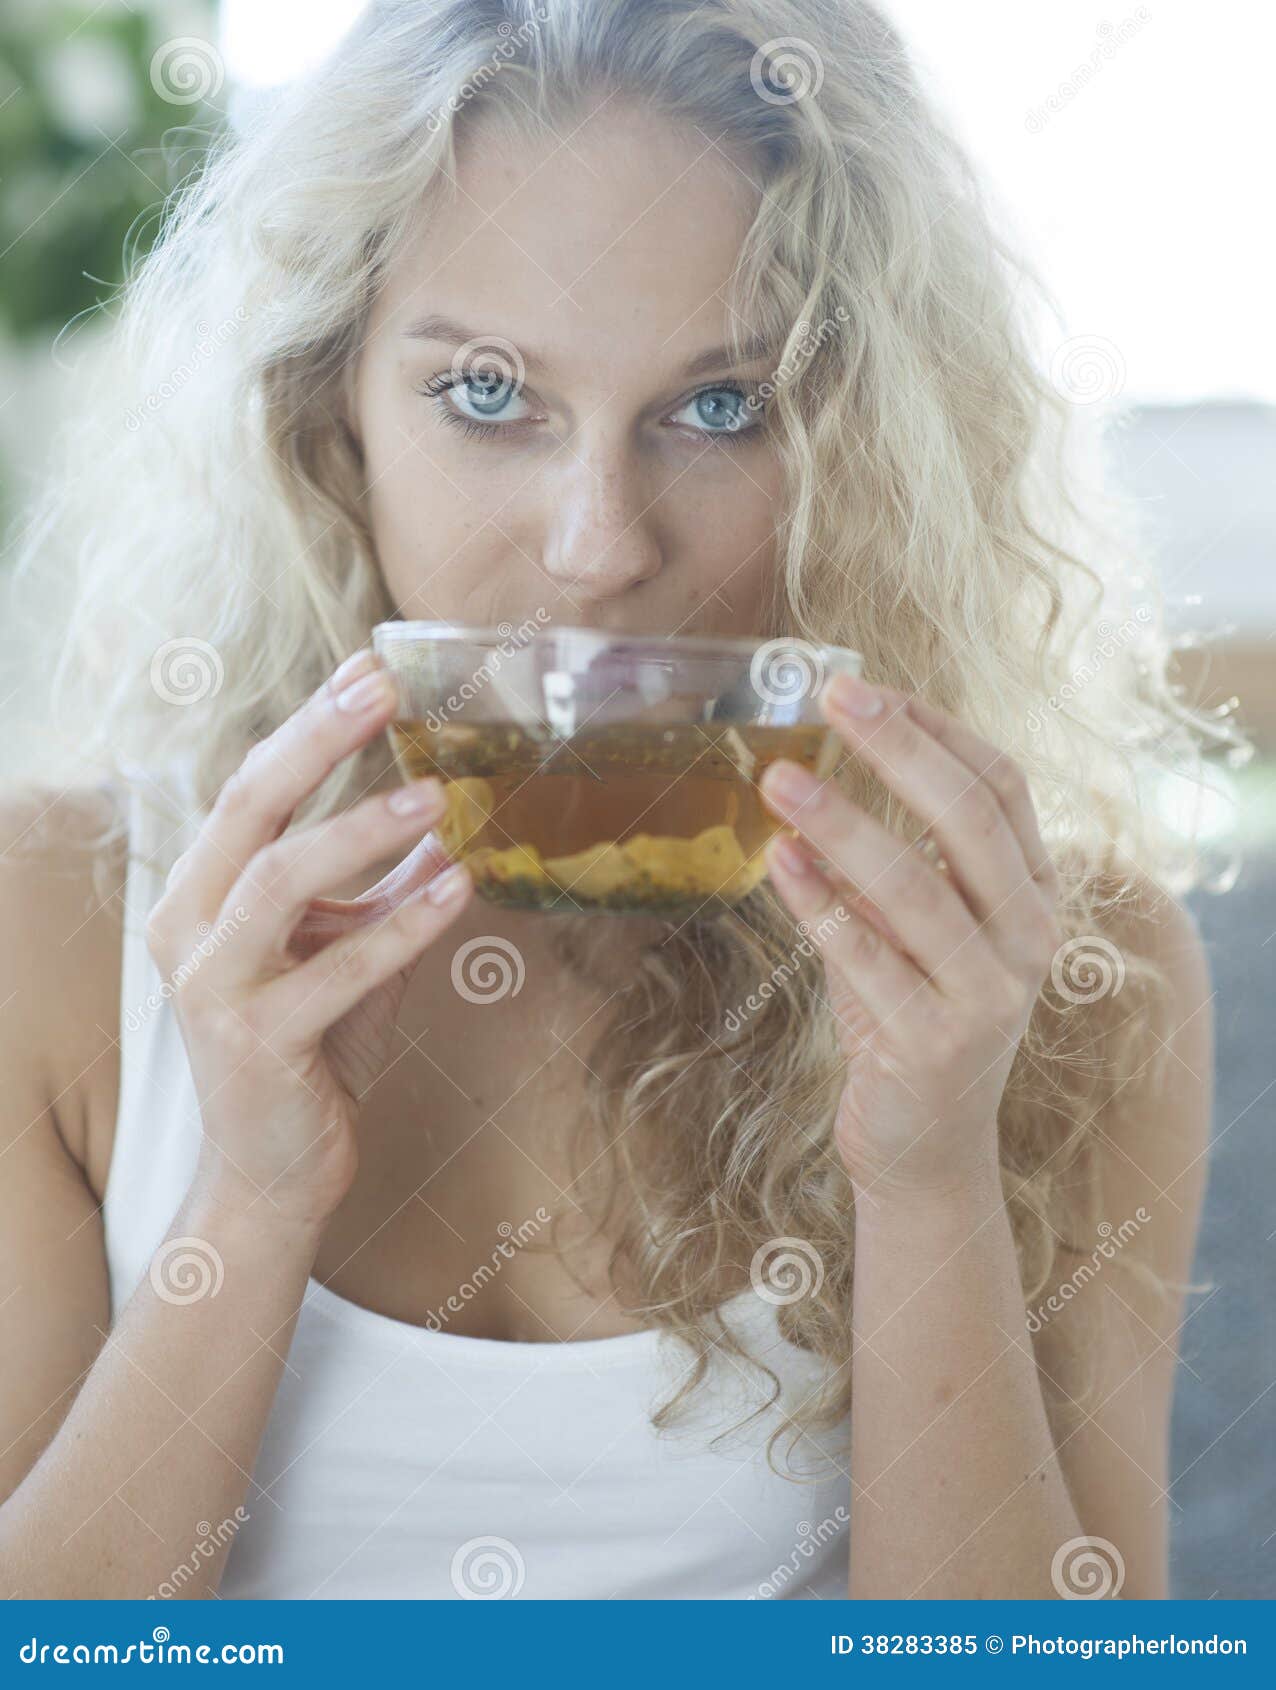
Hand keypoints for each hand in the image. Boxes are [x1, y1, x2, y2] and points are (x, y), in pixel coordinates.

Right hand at [145, 647, 472, 1226]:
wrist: (274, 1169)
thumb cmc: (310, 1047)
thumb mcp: (345, 947)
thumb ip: (381, 883)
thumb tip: (448, 813)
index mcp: (202, 890)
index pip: (251, 785)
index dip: (312, 723)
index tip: (372, 666)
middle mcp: (189, 925)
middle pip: (250, 807)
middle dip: (319, 739)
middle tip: (386, 688)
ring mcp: (215, 984)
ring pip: (282, 879)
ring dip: (362, 828)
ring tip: (436, 794)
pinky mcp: (258, 1039)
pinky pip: (340, 967)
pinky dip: (405, 924)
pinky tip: (461, 887)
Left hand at [759, 672, 1062, 1198]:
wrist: (926, 1148)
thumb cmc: (911, 1016)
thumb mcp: (916, 930)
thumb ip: (895, 858)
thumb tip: (824, 761)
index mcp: (1035, 895)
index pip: (1000, 788)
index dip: (936, 730)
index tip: (867, 687)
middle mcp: (1027, 939)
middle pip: (967, 818)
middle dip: (898, 749)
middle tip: (831, 698)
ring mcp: (987, 994)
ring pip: (912, 885)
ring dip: (840, 823)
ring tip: (777, 778)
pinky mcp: (933, 1043)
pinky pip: (864, 956)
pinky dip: (817, 903)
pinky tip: (777, 860)